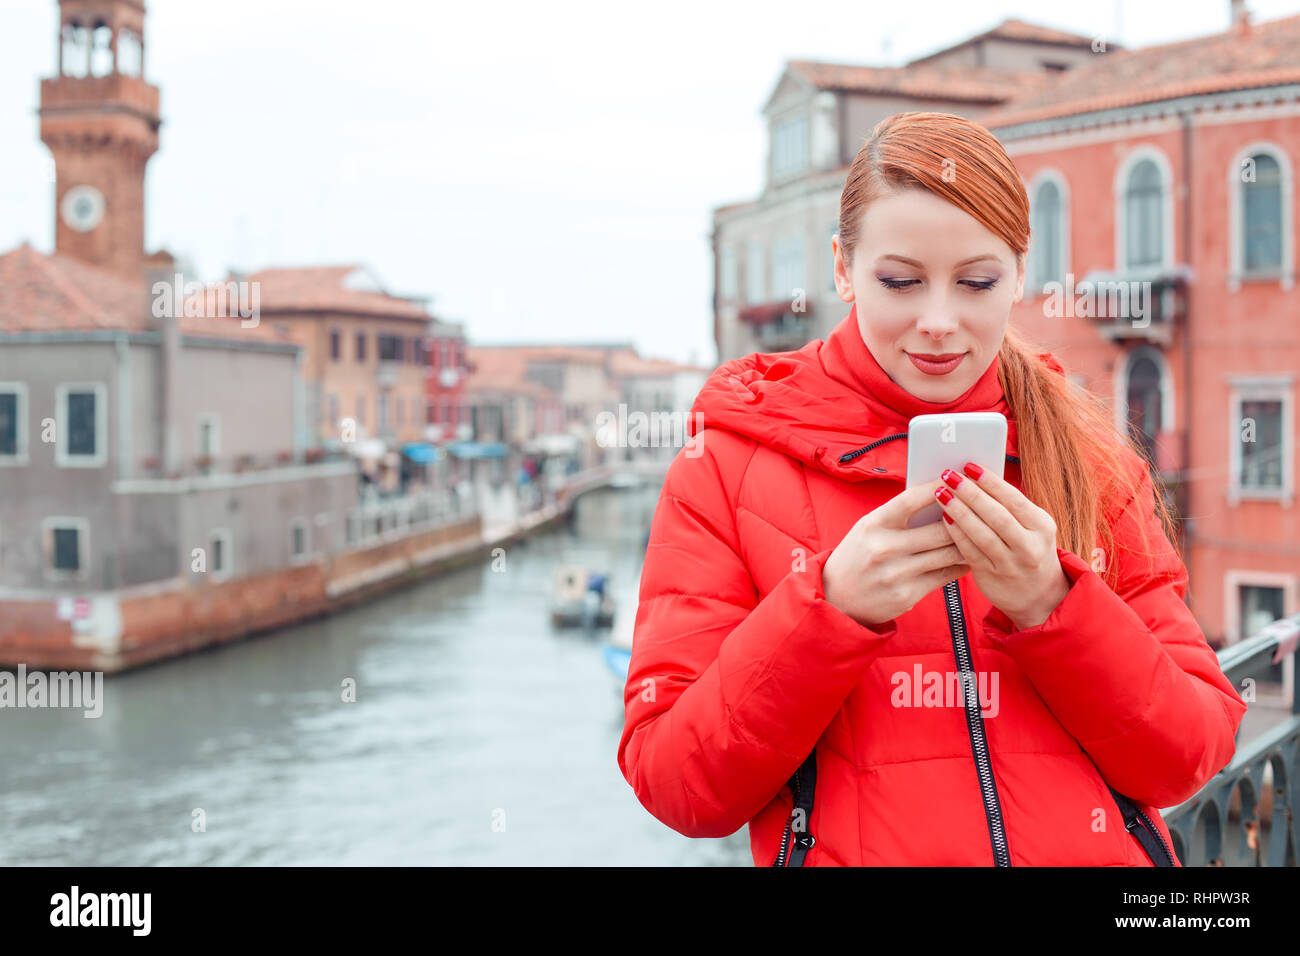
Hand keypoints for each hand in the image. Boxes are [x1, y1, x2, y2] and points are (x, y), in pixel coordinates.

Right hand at [823, 478, 971, 626]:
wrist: (836, 599)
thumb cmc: (856, 557)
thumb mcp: (867, 530)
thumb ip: (897, 516)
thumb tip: (939, 497)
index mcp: (872, 525)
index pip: (910, 500)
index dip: (936, 488)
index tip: (955, 478)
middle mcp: (884, 548)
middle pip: (938, 529)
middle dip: (964, 517)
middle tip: (983, 508)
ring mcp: (896, 573)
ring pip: (947, 553)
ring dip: (968, 542)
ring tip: (983, 532)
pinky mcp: (907, 595)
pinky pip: (944, 576)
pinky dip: (961, 565)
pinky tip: (969, 557)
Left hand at [934, 462, 1071, 629]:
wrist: (1040, 596)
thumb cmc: (1028, 548)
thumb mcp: (1032, 528)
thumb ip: (1010, 507)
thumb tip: (975, 477)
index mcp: (1042, 526)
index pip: (1014, 499)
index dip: (990, 482)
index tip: (969, 466)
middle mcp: (1029, 546)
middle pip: (997, 516)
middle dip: (971, 493)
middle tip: (949, 475)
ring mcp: (1011, 564)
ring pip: (981, 534)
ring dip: (959, 511)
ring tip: (941, 493)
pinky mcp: (992, 577)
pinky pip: (970, 552)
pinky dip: (956, 534)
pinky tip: (944, 518)